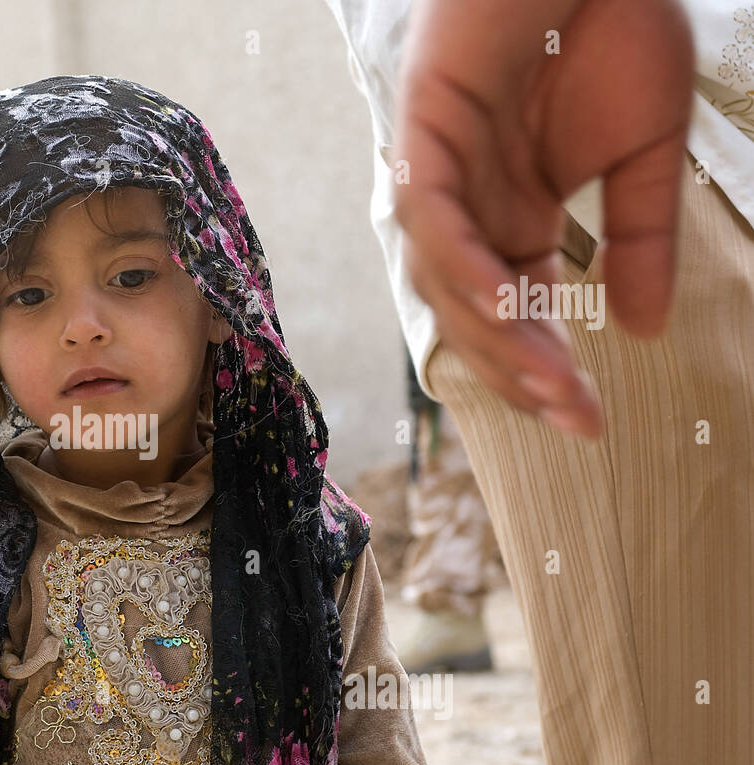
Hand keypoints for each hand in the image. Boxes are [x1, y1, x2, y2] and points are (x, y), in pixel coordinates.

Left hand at [392, 0, 694, 438]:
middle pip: (477, 316)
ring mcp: (441, 175)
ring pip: (448, 280)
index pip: (518, 316)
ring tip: (550, 381)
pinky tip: (501, 301)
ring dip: (496, 333)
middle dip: (521, 371)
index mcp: (513, 221)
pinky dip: (460, 260)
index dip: (546, 369)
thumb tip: (645, 331)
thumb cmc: (613, 30)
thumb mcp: (646, 151)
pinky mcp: (423, 132)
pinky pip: (430, 214)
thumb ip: (637, 240)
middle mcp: (469, 211)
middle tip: (574, 416)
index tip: (591, 421)